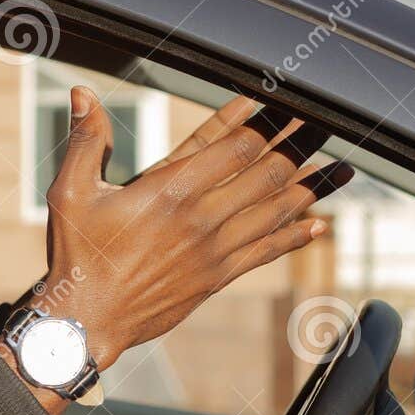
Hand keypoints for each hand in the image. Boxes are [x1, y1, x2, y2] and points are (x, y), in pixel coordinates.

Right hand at [32, 88, 351, 371]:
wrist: (86, 320)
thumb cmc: (76, 254)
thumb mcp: (70, 191)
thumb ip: (85, 141)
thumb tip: (81, 94)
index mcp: (169, 189)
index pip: (233, 145)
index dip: (264, 120)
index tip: (286, 100)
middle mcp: (200, 218)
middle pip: (265, 172)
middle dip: (299, 143)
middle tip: (327, 122)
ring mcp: (213, 250)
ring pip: (275, 211)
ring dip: (312, 186)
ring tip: (344, 166)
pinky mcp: (217, 277)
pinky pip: (266, 251)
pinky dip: (295, 236)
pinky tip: (318, 224)